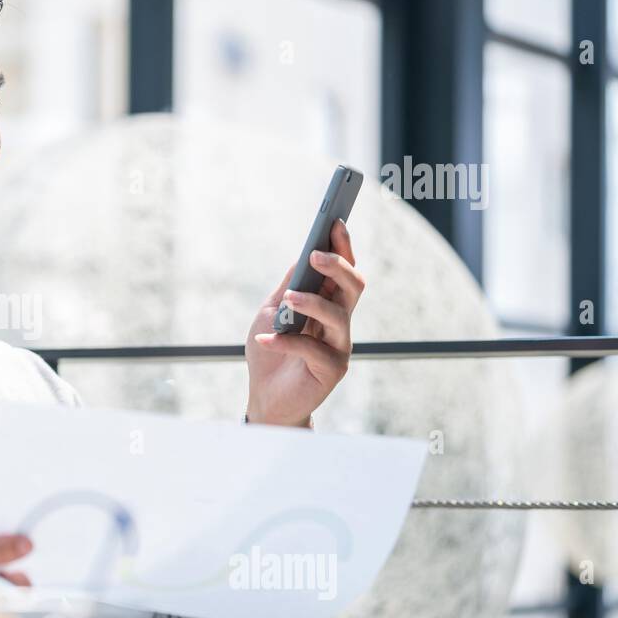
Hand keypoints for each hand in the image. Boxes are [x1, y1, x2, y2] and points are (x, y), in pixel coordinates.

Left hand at [245, 218, 364, 426]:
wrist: (264, 397)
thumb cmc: (269, 353)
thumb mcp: (272, 313)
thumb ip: (289, 287)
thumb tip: (301, 256)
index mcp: (328, 304)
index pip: (344, 270)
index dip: (343, 246)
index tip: (334, 221)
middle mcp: (340, 322)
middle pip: (353, 286)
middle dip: (338, 266)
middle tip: (314, 254)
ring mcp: (340, 346)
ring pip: (339, 316)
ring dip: (312, 303)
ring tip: (288, 298)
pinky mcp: (332, 370)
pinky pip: (312, 350)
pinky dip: (286, 342)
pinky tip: (266, 340)